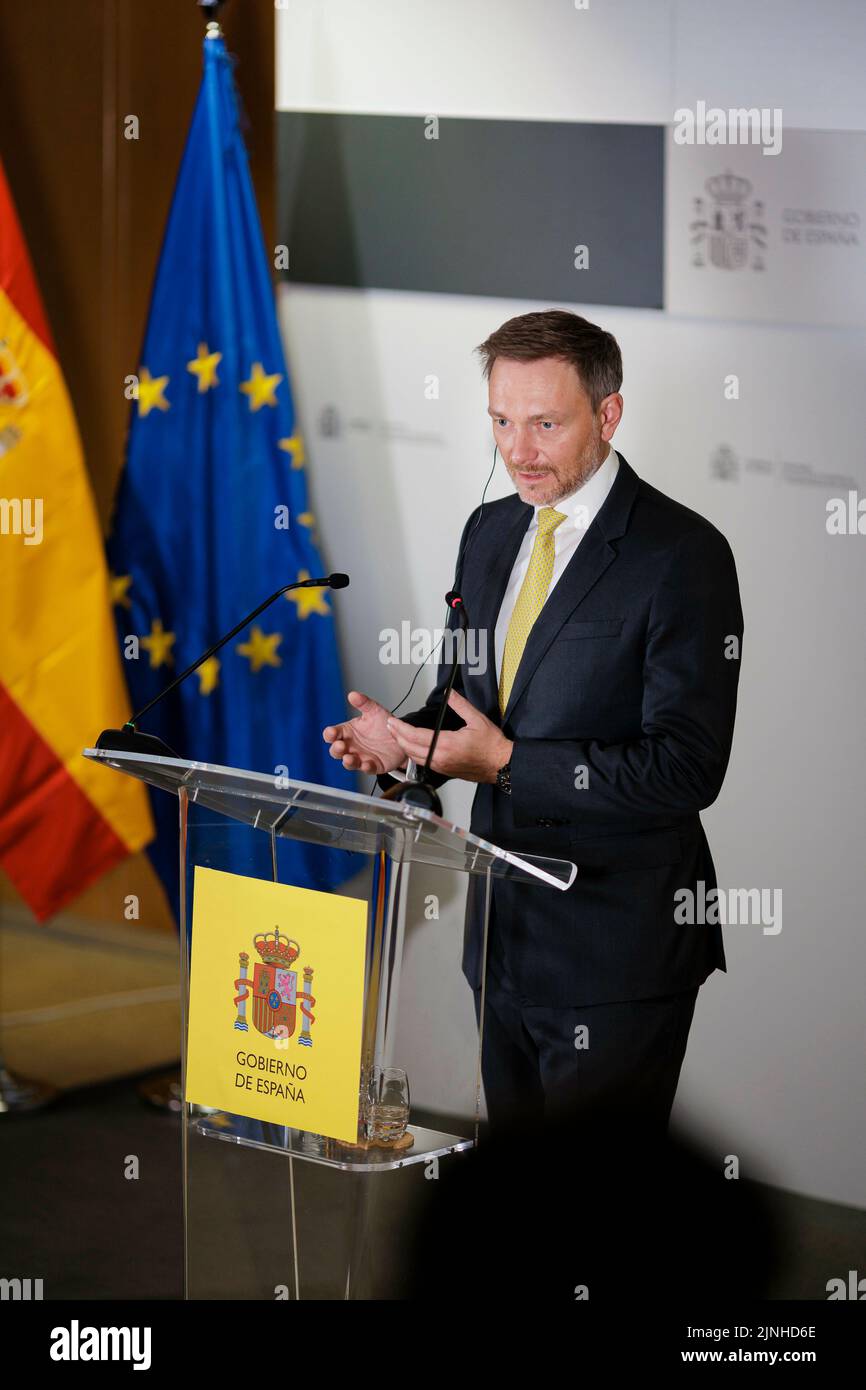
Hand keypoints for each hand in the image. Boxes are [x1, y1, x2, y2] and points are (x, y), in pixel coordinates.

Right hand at [323, 691, 407, 774]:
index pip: (332, 734)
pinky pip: (367, 769)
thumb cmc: (383, 725)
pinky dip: (365, 767)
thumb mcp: (374, 711)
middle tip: (340, 745)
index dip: (330, 734)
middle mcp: (351, 746)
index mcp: (348, 732)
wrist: (401, 736)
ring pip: (349, 762)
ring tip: (349, 758)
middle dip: (336, 749)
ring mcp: (361, 757)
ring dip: (348, 761)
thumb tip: (353, 694)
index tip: (331, 732)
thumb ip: (364, 703)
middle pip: (336, 751)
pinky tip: (366, 764)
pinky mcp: (373, 765)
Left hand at [386, 690, 512, 783]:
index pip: (415, 736)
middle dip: (397, 736)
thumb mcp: (477, 719)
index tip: (393, 721)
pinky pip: (423, 763)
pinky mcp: (444, 771)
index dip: (400, 728)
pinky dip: (413, 754)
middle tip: (390, 726)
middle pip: (409, 748)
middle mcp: (440, 758)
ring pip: (414, 758)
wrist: (501, 765)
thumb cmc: (492, 746)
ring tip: (397, 736)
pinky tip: (412, 748)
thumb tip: (449, 694)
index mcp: (446, 744)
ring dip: (403, 746)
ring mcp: (441, 766)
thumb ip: (460, 705)